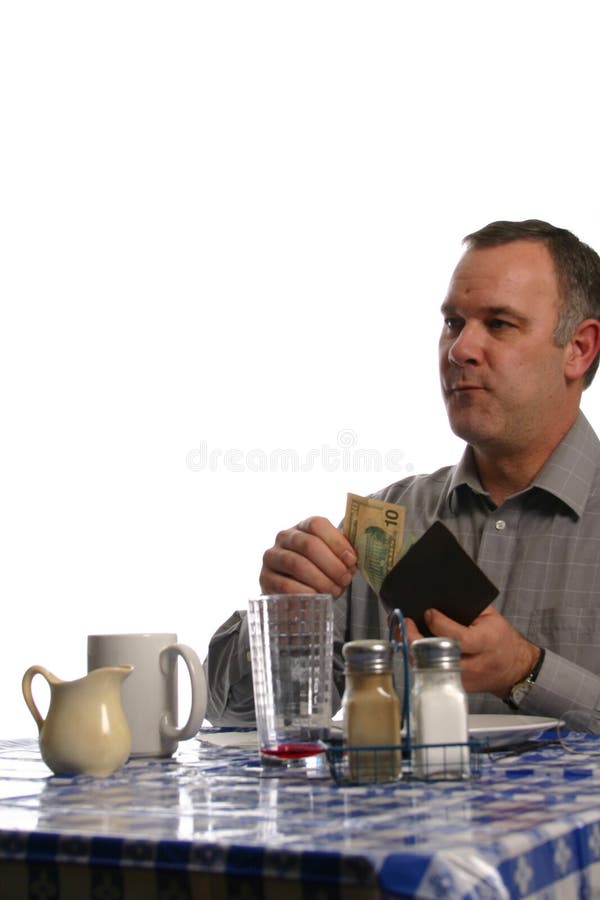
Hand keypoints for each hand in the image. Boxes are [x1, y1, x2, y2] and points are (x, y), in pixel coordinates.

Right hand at [260, 516, 356, 596]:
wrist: (298, 593)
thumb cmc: (321, 571)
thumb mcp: (333, 558)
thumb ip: (343, 555)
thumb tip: (352, 560)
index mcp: (303, 526)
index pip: (317, 524)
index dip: (336, 541)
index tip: (352, 560)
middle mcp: (284, 537)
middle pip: (308, 544)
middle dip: (331, 564)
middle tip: (345, 579)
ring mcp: (272, 557)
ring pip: (297, 564)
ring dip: (320, 579)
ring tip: (335, 590)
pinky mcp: (265, 579)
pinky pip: (285, 585)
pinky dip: (306, 592)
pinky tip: (318, 597)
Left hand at [403, 606, 540, 697]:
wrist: (513, 667)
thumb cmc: (500, 637)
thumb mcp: (491, 617)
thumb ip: (468, 607)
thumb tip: (439, 596)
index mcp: (486, 642)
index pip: (458, 637)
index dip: (439, 624)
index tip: (428, 612)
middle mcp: (475, 664)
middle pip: (439, 655)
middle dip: (416, 638)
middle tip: (405, 622)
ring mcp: (465, 679)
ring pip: (430, 667)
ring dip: (411, 649)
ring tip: (402, 632)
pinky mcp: (456, 686)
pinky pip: (431, 673)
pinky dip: (418, 659)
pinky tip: (410, 646)